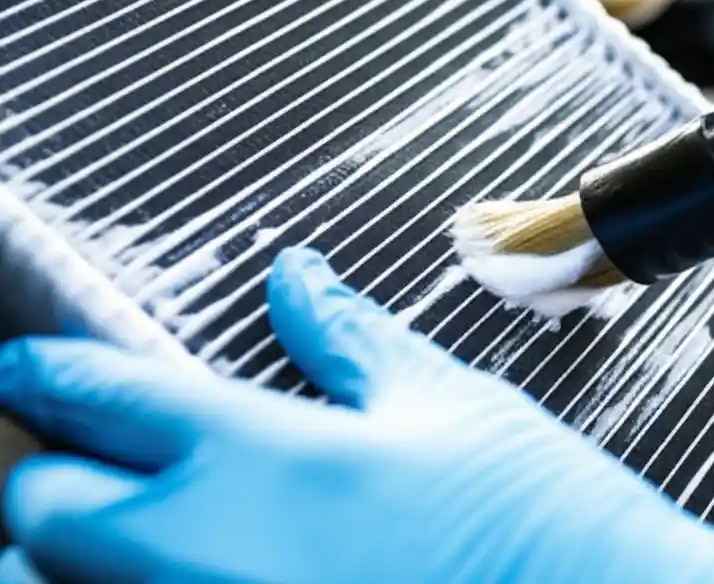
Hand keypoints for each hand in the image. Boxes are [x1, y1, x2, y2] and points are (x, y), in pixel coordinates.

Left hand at [0, 247, 713, 583]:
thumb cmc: (540, 525)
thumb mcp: (449, 407)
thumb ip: (348, 341)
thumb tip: (296, 282)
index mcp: (257, 455)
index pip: (93, 392)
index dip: (51, 368)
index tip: (42, 365)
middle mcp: (202, 553)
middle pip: (35, 506)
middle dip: (61, 467)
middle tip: (115, 453)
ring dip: (71, 552)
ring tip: (151, 528)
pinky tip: (204, 570)